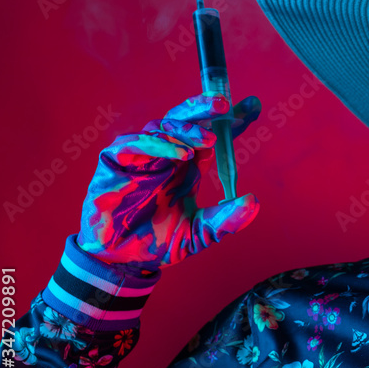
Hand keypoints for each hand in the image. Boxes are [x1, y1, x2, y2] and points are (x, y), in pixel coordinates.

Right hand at [77, 92, 261, 268]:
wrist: (123, 262)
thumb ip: (225, 219)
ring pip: (161, 127)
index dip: (230, 121)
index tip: (253, 106)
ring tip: (208, 139)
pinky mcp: (115, 163)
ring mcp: (141, 157)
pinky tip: (181, 154)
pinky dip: (159, 145)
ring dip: (186, 129)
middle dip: (205, 109)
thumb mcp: (199, 233)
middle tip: (225, 105)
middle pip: (185, 121)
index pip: (210, 135)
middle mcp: (166, 156)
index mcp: (188, 166)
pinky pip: (134, 143)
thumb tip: (254, 202)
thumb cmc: (159, 243)